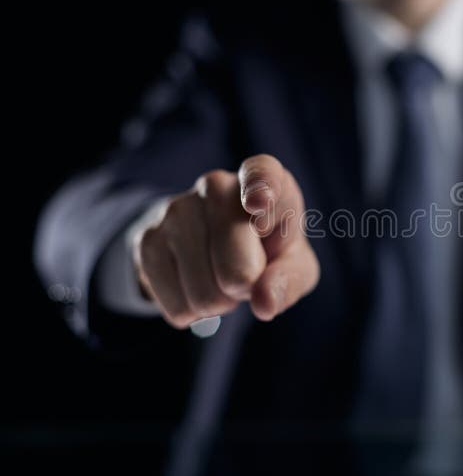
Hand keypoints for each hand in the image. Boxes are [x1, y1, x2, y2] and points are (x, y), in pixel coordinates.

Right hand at [133, 154, 319, 327]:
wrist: (214, 243)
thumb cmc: (268, 249)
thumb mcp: (294, 262)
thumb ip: (289, 279)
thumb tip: (264, 303)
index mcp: (264, 179)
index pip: (262, 173)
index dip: (261, 189)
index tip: (259, 204)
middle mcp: (217, 186)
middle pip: (237, 269)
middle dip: (247, 289)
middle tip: (248, 276)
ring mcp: (176, 210)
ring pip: (205, 294)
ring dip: (220, 303)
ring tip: (221, 277)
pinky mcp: (147, 240)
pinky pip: (178, 306)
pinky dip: (193, 312)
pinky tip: (196, 285)